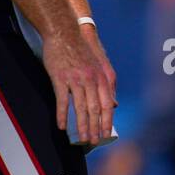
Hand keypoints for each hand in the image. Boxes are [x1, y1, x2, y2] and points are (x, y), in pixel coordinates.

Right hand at [41, 24, 116, 145]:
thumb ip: (107, 85)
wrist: (64, 31)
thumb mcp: (98, 65)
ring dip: (81, 126)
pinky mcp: (60, 78)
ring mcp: (75, 79)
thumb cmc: (81, 49)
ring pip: (80, 108)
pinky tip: (61, 126)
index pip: (107, 104)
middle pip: (95, 110)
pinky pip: (62, 101)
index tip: (105, 135)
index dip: (107, 121)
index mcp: (101, 77)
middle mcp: (91, 80)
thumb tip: (114, 104)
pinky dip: (62, 115)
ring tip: (81, 139)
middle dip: (95, 128)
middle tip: (93, 142)